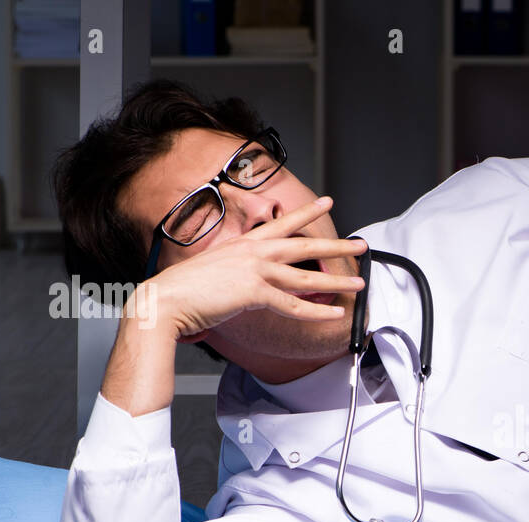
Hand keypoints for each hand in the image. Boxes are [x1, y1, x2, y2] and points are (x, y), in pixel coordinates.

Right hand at [129, 196, 367, 341]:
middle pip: (305, 246)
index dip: (308, 211)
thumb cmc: (186, 289)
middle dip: (337, 244)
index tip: (329, 202)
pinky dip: (317, 312)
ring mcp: (255, 271)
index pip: (283, 222)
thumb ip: (239, 272)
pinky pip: (293, 305)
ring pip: (306, 277)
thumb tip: (251, 282)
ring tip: (359, 282)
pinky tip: (335, 313)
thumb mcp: (217, 269)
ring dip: (337, 280)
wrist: (166, 299)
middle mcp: (253, 252)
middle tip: (362, 243)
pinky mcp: (254, 293)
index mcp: (244, 243)